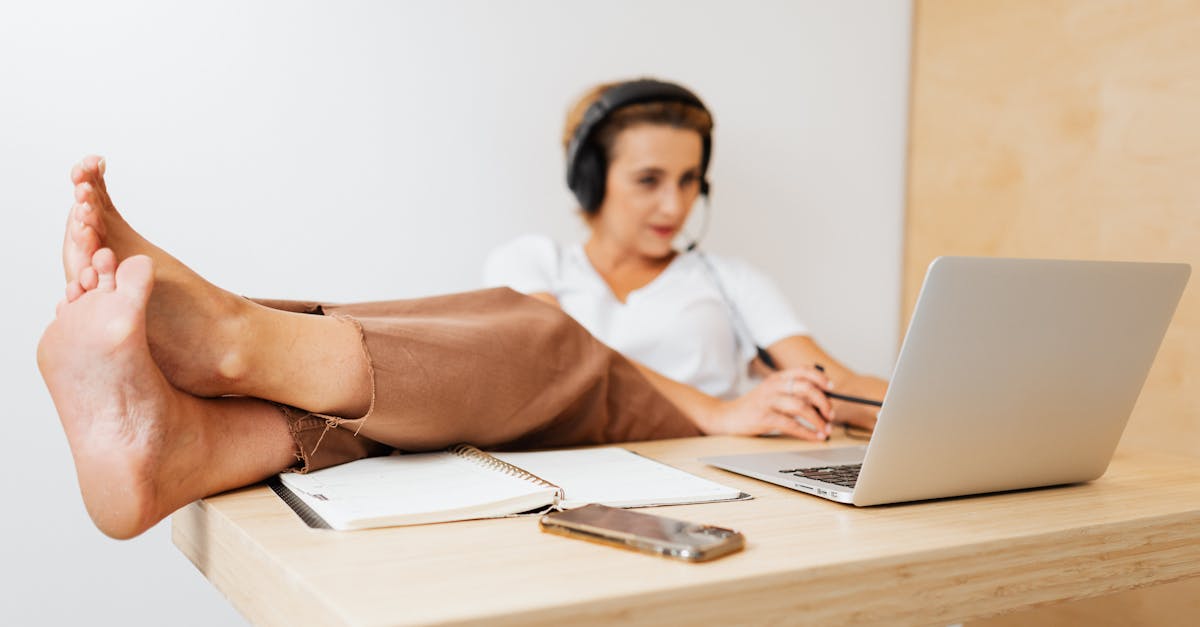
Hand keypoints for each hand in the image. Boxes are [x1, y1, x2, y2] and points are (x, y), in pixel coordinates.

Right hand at [701, 368, 834, 440]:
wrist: (726, 417)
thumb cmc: (754, 407)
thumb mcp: (771, 392)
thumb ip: (792, 393)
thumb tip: (821, 400)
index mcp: (777, 378)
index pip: (804, 370)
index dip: (821, 378)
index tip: (831, 388)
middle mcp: (773, 386)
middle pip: (807, 389)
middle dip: (824, 403)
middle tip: (830, 414)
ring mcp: (768, 402)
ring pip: (801, 407)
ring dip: (818, 420)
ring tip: (826, 430)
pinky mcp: (764, 418)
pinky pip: (791, 425)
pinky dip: (807, 432)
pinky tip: (814, 437)